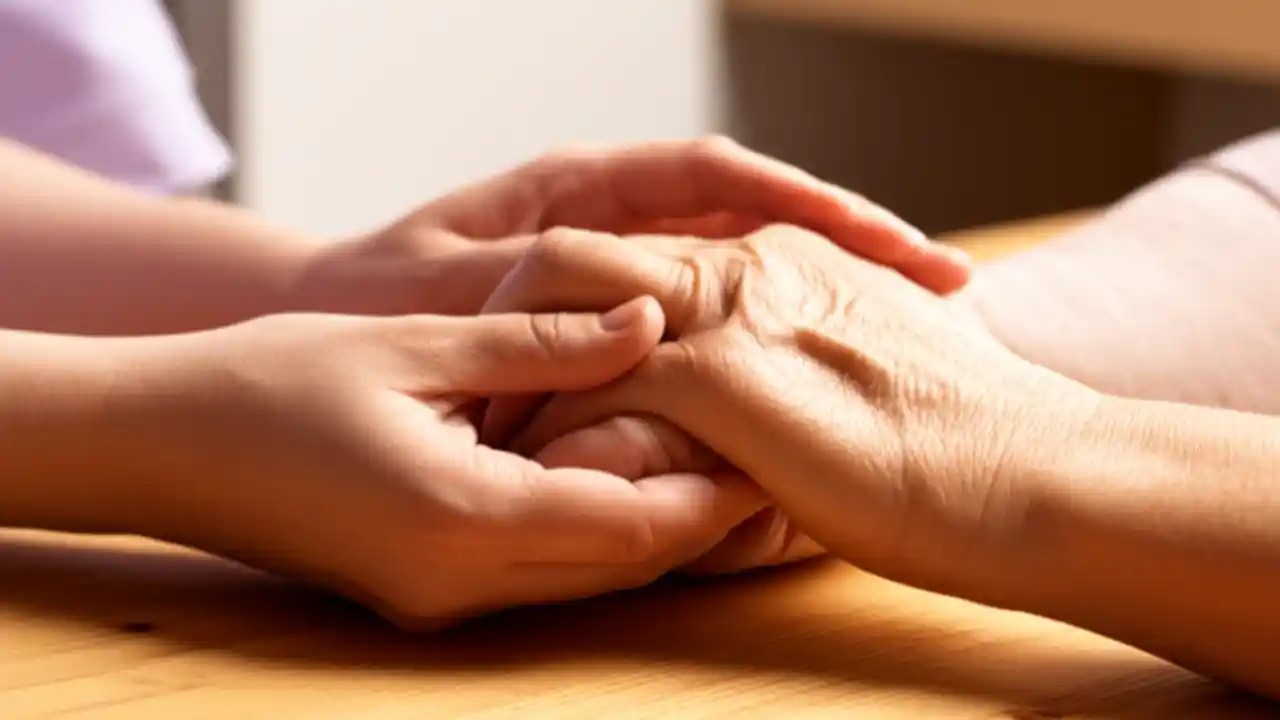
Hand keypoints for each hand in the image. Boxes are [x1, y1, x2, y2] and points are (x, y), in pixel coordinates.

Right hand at [93, 299, 764, 625]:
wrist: (164, 443)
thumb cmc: (274, 380)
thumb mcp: (419, 344)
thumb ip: (545, 342)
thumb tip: (651, 320)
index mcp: (463, 518)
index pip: (634, 523)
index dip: (714, 492)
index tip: (773, 450)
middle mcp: (460, 583)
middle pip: (623, 563)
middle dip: (699, 516)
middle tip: (764, 453)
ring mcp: (441, 602)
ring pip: (587, 576)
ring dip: (651, 524)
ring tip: (712, 457)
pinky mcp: (425, 593)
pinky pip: (538, 574)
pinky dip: (591, 531)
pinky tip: (616, 470)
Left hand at [293, 137, 971, 316]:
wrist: (333, 327)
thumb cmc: (375, 300)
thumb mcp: (445, 292)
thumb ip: (535, 295)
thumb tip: (635, 315)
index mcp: (582, 189)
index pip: (718, 175)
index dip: (806, 200)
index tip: (889, 239)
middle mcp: (618, 222)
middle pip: (759, 214)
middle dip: (853, 240)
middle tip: (947, 282)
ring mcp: (627, 275)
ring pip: (750, 268)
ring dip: (833, 288)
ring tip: (924, 324)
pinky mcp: (625, 330)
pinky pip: (714, 326)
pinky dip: (774, 340)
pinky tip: (834, 376)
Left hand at [487, 225, 1096, 603]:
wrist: (1034, 472)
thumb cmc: (963, 446)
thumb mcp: (866, 374)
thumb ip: (796, 363)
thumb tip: (749, 403)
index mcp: (775, 257)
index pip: (633, 252)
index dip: (571, 308)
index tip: (543, 372)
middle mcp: (744, 264)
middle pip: (576, 256)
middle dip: (520, 318)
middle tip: (499, 396)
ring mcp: (732, 312)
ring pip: (568, 306)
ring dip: (525, 372)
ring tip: (501, 436)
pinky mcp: (727, 376)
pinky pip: (598, 385)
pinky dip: (561, 427)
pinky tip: (548, 475)